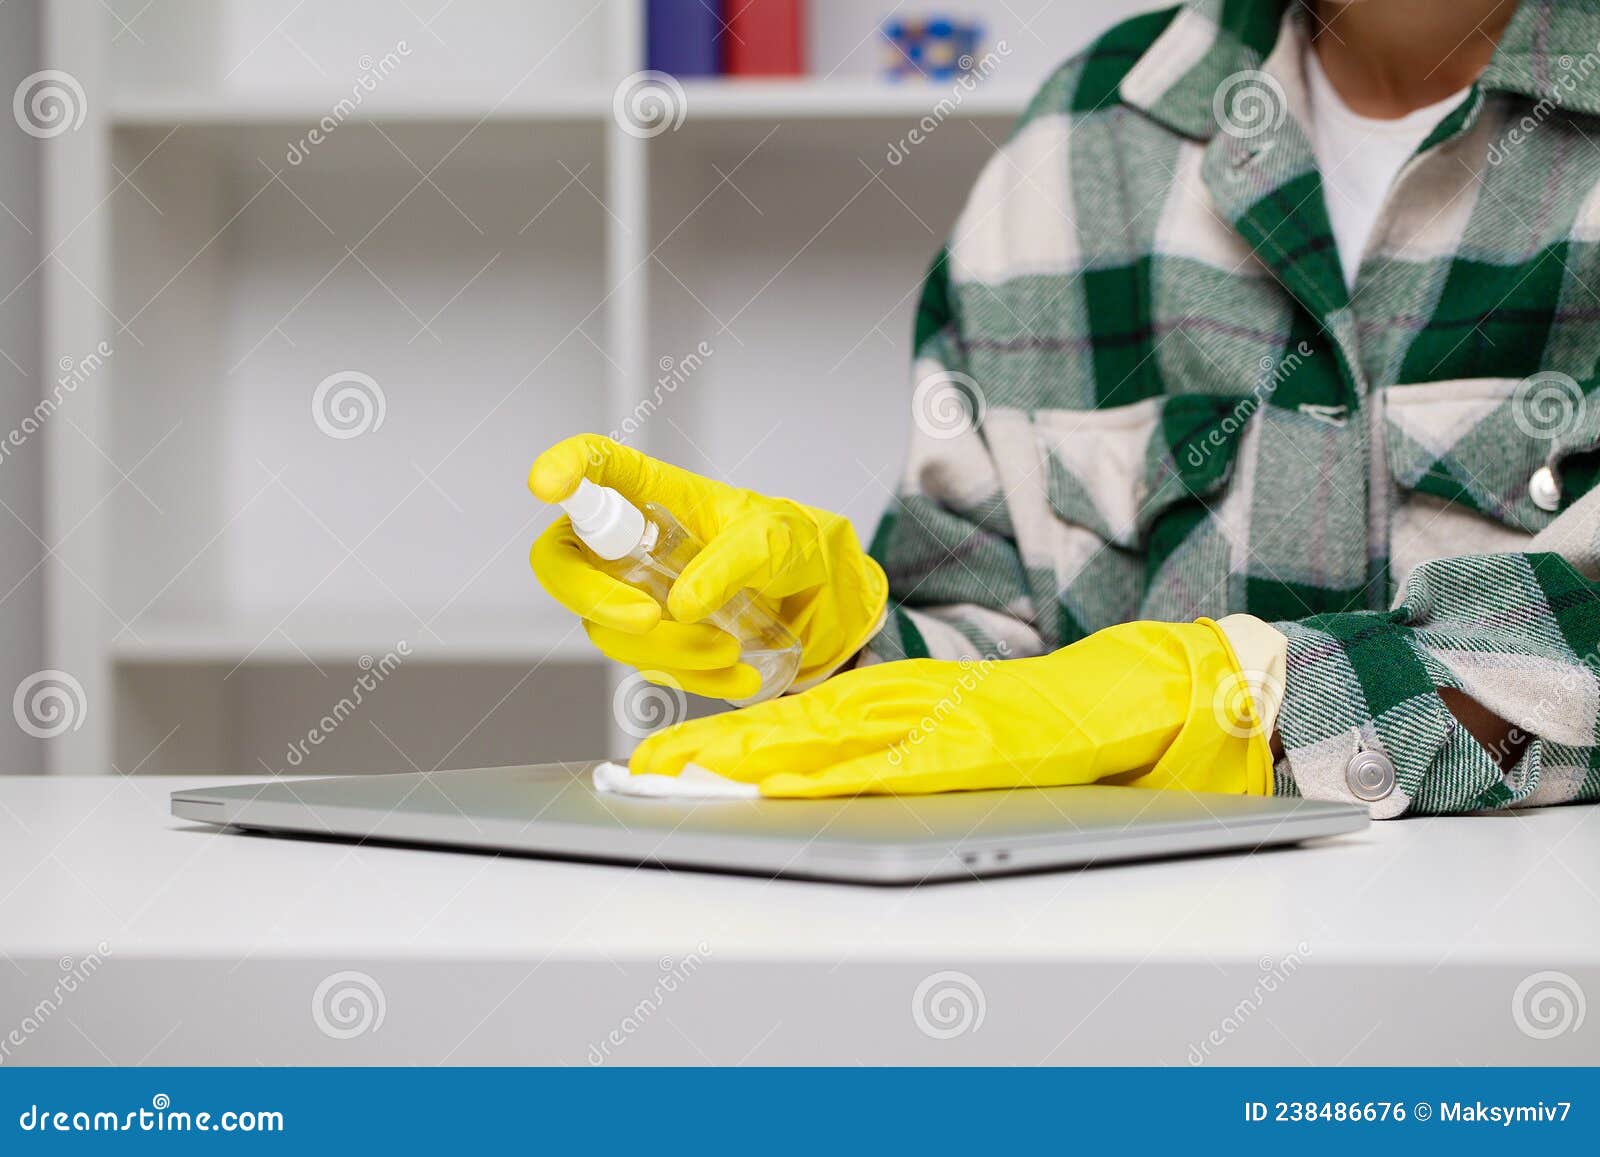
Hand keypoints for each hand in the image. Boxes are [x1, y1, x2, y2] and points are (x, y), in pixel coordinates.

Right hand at [529, 434, 886, 698]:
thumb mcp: (778, 539)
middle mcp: (630, 543)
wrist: (825, 605)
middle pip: (563, 564)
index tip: (546, 485)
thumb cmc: (794, 547)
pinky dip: (692, 677)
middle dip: (594, 597)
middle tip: (648, 619)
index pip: (594, 466)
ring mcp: (634, 596)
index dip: (562, 469)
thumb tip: (679, 604)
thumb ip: (731, 562)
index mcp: (655, 494)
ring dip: (665, 649)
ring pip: (604, 630)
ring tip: (730, 648)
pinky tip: (739, 671)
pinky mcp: (654, 644)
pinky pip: (646, 669)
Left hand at [629, 619, 1273, 796]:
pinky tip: (785, 785)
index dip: (720, 743)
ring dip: (749, 760)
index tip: (663, 761)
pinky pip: (882, 767)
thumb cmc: (1024, 720)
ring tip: (687, 775)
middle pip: (785, 730)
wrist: (1109, 700)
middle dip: (711, 752)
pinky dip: (828, 776)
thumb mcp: (935, 725)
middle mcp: (892, 706)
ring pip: (820, 742)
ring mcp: (923, 726)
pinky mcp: (958, 751)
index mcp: (883, 700)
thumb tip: (803, 771)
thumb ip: (875, 747)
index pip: (785, 723)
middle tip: (647, 768)